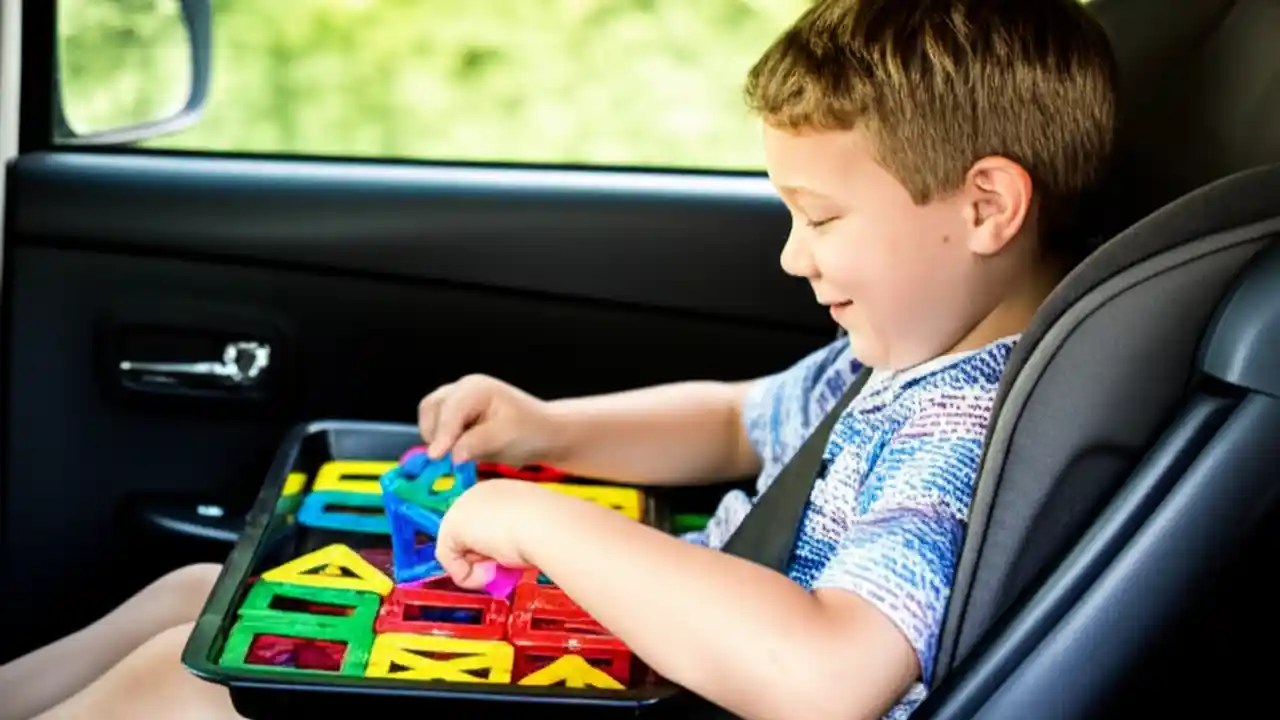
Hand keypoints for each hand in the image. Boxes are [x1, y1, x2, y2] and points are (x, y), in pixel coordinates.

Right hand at [417, 374, 561, 463]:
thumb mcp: (505, 438)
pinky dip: (440, 440)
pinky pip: (435, 426)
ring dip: (436, 438)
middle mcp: (462, 389)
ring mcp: (456, 400)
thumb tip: (452, 455)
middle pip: (431, 409)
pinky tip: (457, 452)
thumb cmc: (530, 431)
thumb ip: (476, 443)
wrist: (543, 433)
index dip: (442, 435)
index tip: (436, 457)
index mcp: (476, 388)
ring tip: (456, 455)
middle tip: (446, 459)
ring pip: (429, 417)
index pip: (450, 411)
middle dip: (436, 435)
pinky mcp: (455, 415)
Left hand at [434, 479, 551, 587]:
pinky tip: (488, 572)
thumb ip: (512, 538)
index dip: (493, 547)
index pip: (485, 524)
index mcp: (499, 491)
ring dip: (478, 567)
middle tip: (505, 568)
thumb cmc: (549, 526)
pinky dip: (466, 574)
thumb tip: (501, 558)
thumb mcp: (531, 529)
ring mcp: (461, 507)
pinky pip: (448, 559)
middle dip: (483, 558)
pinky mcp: (451, 526)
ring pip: (458, 549)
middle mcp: (477, 494)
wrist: (546, 524)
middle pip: (468, 536)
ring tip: (501, 568)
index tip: (510, 561)